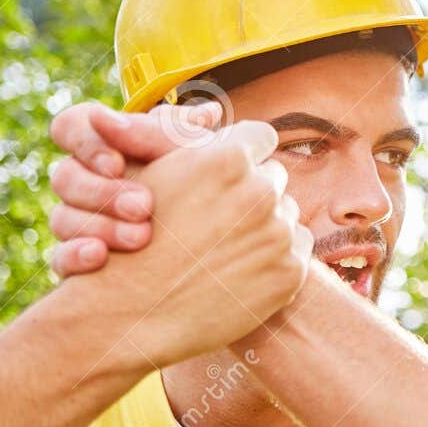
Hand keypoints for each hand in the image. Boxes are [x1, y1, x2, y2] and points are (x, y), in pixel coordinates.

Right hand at [47, 101, 223, 276]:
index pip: (70, 127)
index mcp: (105, 142)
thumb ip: (168, 129)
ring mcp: (81, 220)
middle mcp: (86, 179)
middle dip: (102, 193)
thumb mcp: (198, 150)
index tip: (116, 163)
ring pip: (63, 219)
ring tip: (142, 238)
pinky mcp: (81, 258)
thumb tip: (122, 115)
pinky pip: (60, 258)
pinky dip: (75, 257)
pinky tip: (99, 257)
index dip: (85, 144)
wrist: (226, 231)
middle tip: (143, 207)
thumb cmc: (209, 177)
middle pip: (65, 177)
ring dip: (100, 227)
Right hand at [66, 122, 312, 368]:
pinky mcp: (291, 272)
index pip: (260, 137)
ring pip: (286, 214)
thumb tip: (214, 113)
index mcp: (228, 157)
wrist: (131, 313)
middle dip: (253, 191)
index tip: (227, 173)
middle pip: (274, 177)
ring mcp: (279, 233)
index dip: (242, 154)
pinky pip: (297, 251)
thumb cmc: (131, 237)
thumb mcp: (154, 173)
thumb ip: (191, 140)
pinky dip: (276, 258)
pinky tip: (240, 270)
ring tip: (225, 247)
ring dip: (265, 225)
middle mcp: (261, 190)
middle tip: (220, 217)